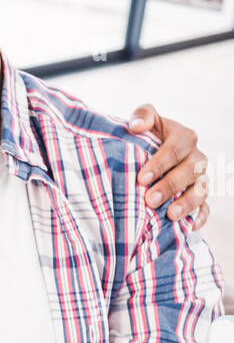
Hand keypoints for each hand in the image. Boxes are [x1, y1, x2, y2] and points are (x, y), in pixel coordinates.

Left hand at [127, 104, 208, 228]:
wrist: (150, 154)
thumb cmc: (147, 137)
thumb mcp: (145, 121)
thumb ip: (142, 116)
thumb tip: (136, 126)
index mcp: (184, 137)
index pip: (176, 149)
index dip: (160, 164)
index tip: (141, 178)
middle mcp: (196, 158)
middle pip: (189, 172)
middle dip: (170, 186)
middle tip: (150, 200)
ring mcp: (200, 179)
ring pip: (201, 191)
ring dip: (187, 204)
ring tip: (170, 215)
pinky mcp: (200, 198)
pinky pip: (206, 208)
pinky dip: (200, 217)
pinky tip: (190, 227)